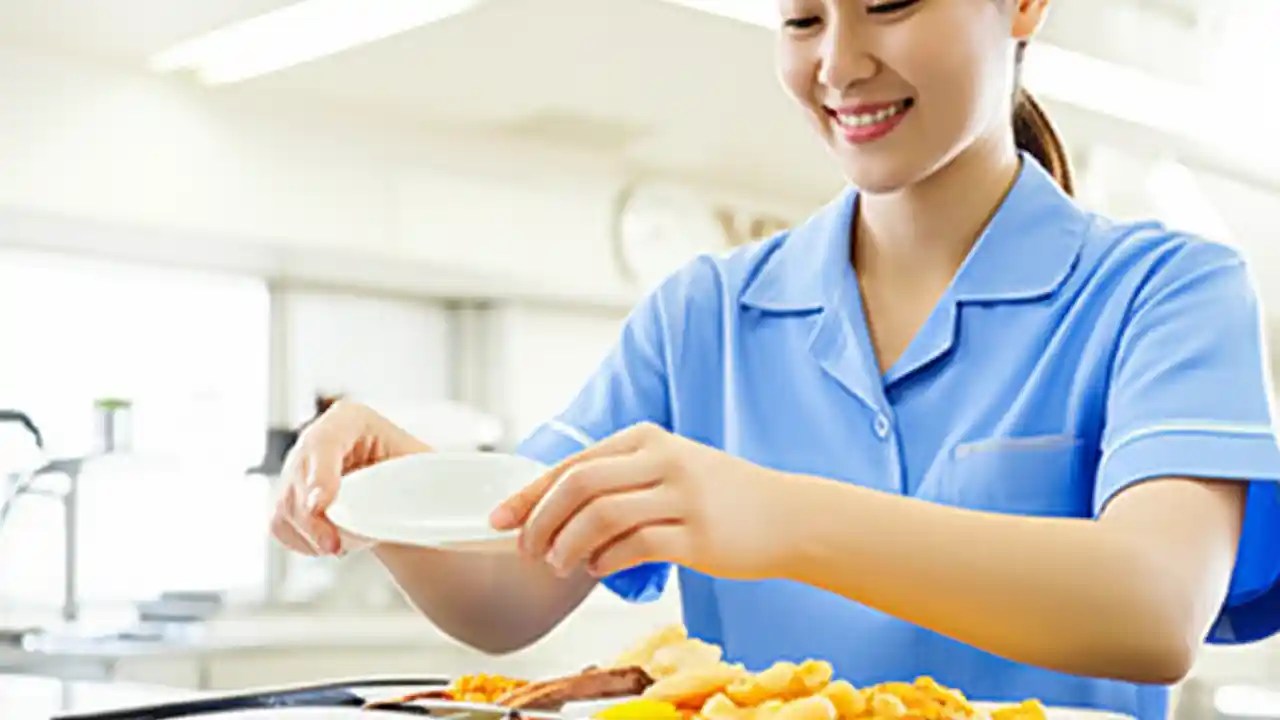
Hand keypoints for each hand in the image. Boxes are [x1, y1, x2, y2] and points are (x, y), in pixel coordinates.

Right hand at [270, 400, 429, 555]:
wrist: (401, 491)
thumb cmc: (416, 473)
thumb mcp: (425, 470)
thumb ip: (426, 480)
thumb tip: (448, 505)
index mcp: (349, 420)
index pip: (324, 442)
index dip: (320, 473)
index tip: (322, 504)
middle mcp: (316, 439)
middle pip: (297, 478)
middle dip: (312, 518)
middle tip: (334, 546)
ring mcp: (297, 468)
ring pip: (285, 506)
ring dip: (311, 535)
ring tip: (344, 546)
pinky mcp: (287, 496)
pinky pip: (280, 524)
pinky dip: (303, 541)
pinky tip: (329, 543)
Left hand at [490, 422, 794, 579]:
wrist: (788, 516)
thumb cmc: (719, 496)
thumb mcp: (669, 467)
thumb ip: (617, 479)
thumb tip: (549, 509)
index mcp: (647, 438)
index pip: (573, 463)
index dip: (529, 494)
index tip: (498, 519)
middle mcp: (662, 460)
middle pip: (578, 485)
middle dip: (540, 521)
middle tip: (527, 549)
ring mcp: (682, 497)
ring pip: (601, 517)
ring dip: (568, 545)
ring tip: (559, 565)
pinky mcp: (698, 536)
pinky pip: (635, 548)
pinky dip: (605, 562)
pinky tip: (597, 570)